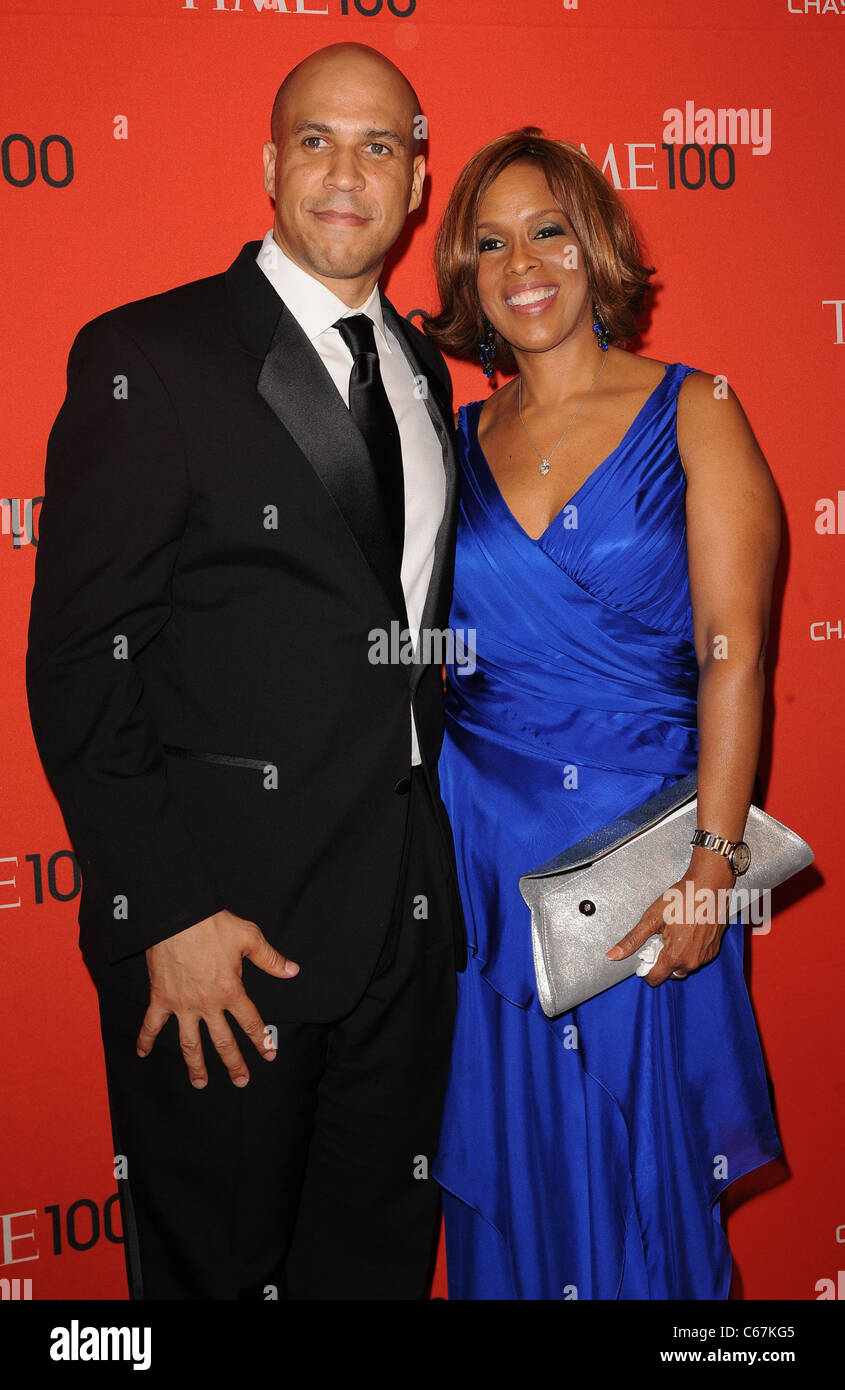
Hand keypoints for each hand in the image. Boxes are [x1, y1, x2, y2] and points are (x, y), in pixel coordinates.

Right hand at [136, 910, 298, 1087]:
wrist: (177, 917)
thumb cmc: (212, 925)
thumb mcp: (249, 937)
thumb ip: (270, 959)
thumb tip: (292, 970)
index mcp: (231, 991)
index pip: (251, 1022)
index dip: (262, 1040)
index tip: (269, 1055)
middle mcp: (208, 1004)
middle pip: (223, 1041)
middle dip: (234, 1063)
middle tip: (241, 1081)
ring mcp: (182, 1004)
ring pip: (190, 1043)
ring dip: (195, 1065)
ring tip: (200, 1083)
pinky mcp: (161, 998)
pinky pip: (152, 1024)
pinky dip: (145, 1039)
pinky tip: (142, 1053)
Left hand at [605, 851, 735, 986]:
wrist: (709, 886)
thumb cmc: (682, 898)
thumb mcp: (652, 918)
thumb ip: (632, 940)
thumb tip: (612, 955)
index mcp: (675, 956)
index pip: (655, 979)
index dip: (646, 969)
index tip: (646, 955)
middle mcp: (692, 962)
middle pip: (670, 974)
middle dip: (662, 962)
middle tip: (660, 940)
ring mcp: (705, 957)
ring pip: (684, 967)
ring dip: (677, 957)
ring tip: (675, 934)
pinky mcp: (714, 950)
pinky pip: (697, 958)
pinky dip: (690, 951)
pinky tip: (688, 933)